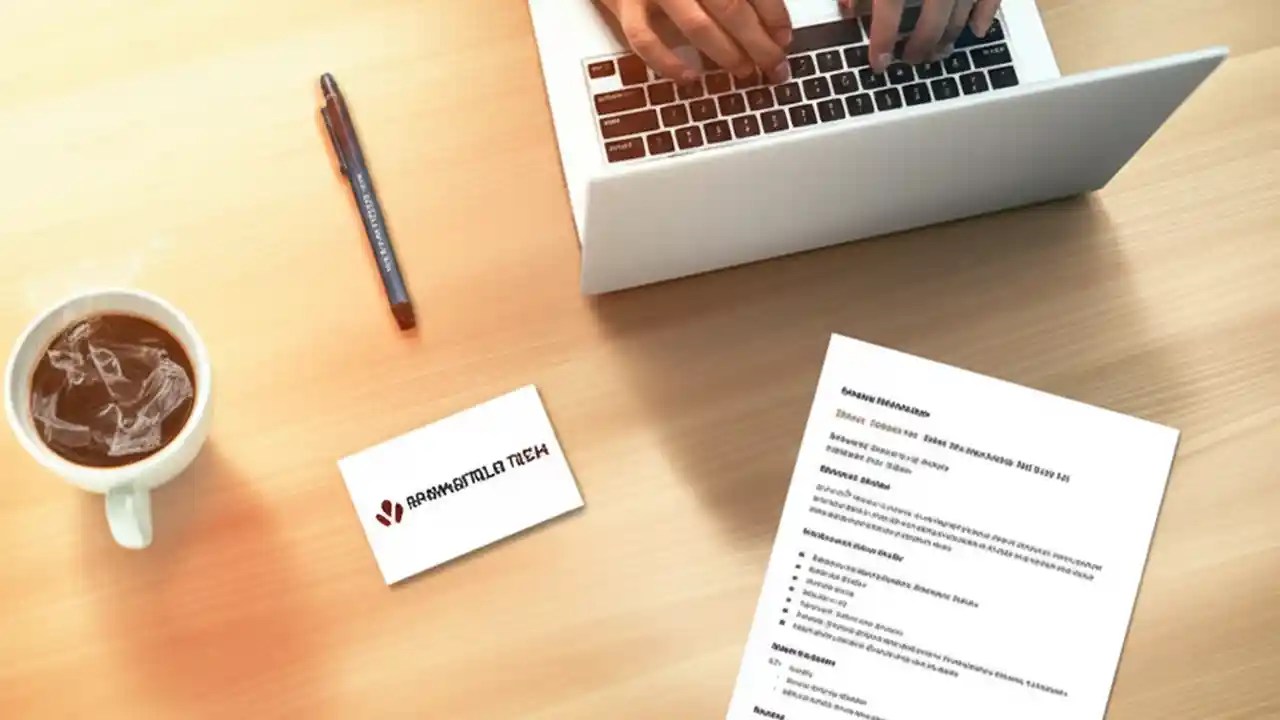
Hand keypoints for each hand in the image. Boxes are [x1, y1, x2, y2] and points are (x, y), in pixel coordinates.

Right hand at [600, 0, 793, 83]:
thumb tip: (768, 23)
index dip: (774, 15)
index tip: (784, 38)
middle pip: (731, 9)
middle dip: (759, 43)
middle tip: (774, 66)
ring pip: (698, 27)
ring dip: (726, 54)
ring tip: (743, 70)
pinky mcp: (625, 7)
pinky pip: (645, 41)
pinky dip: (668, 63)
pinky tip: (690, 77)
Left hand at [841, 0, 1001, 71]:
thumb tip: (847, 8)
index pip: (889, 16)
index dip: (882, 44)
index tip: (879, 65)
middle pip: (929, 24)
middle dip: (918, 47)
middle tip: (910, 59)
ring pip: (959, 16)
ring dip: (947, 37)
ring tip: (937, 51)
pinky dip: (985, 16)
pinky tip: (976, 31)